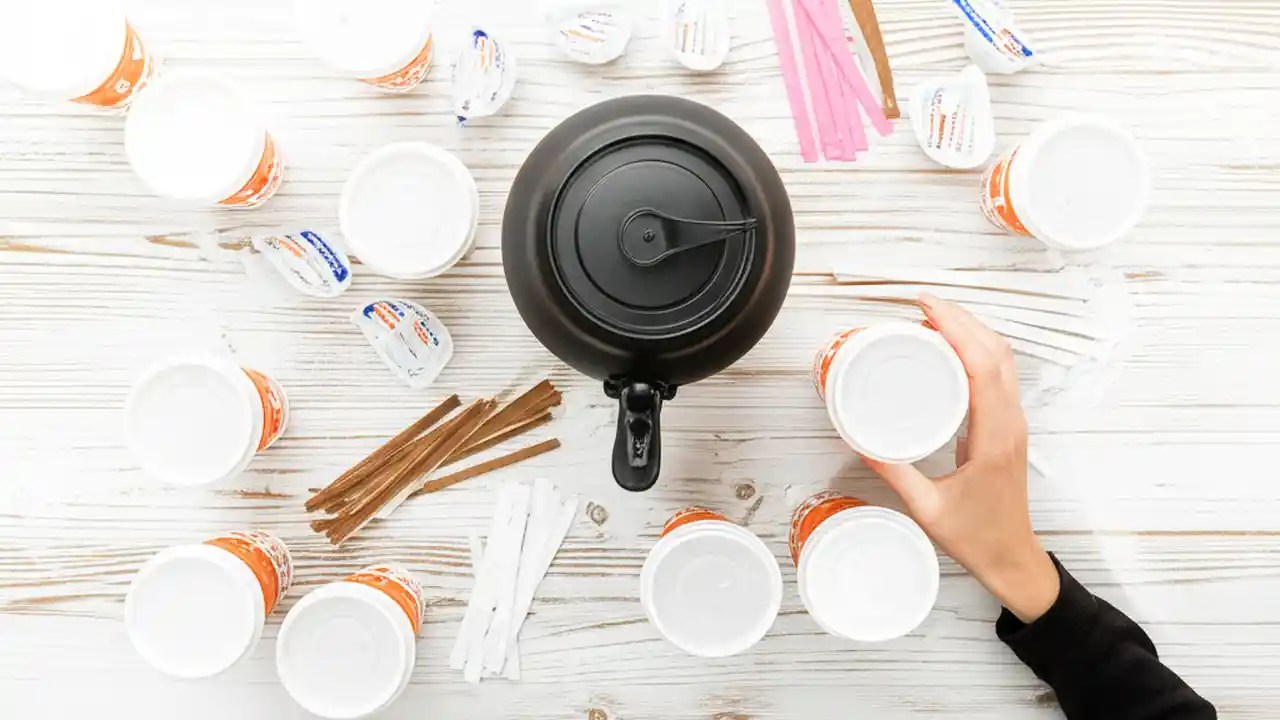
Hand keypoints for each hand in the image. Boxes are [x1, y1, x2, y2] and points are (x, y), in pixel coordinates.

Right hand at [862, 294, 1058, 622]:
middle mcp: (1011, 423)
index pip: (983, 367)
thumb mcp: (926, 508)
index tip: (927, 308)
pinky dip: (977, 351)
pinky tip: (951, 350)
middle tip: (922, 305)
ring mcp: (1014, 423)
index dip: (958, 329)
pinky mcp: (1008, 427)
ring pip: (1002, 360)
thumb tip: (859, 439)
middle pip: (996, 352)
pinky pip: (999, 375)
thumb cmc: (977, 537)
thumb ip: (893, 472)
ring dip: (972, 331)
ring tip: (933, 319)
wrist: (1012, 558)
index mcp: (994, 438)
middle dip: (962, 320)